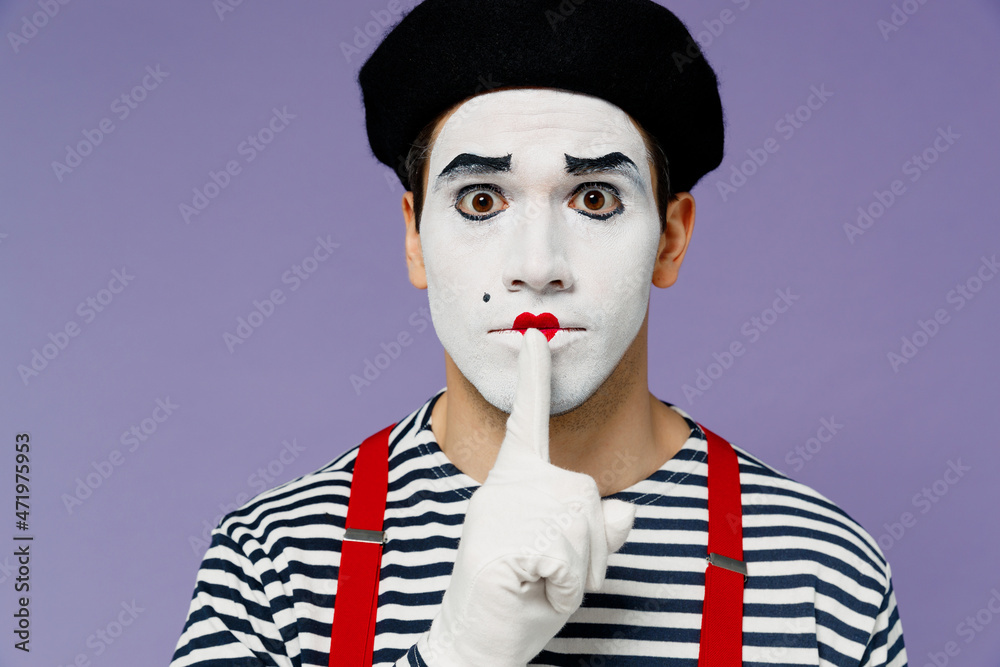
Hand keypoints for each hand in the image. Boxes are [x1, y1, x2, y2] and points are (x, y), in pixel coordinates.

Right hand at [417, 328, 636, 665]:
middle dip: (590, 548)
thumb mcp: (573, 558)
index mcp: (518, 479)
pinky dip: (565, 588)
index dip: (535, 376)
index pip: (528, 420)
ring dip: (578, 571)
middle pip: (589, 495)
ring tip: (539, 582)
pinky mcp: (500, 543)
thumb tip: (624, 512)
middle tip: (553, 575)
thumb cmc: (525, 595)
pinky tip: (533, 591)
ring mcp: (499, 510)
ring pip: (583, 527)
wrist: (480, 640)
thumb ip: (597, 529)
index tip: (535, 334)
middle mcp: (506, 484)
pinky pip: (568, 559)